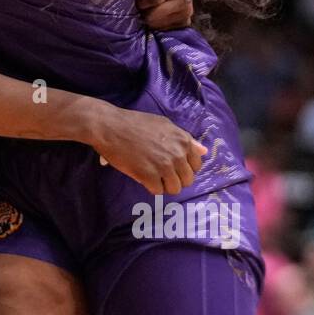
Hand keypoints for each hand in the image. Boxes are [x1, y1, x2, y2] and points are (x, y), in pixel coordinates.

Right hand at [86, 103, 204, 195]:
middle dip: (175, 179)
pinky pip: (158, 191)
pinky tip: (142, 177)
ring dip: (164, 185)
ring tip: (152, 176)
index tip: (172, 166)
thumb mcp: (164, 124)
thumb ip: (185, 139)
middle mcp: (177, 154)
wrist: (110, 127)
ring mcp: (164, 166)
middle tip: (160, 173)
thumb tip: (204, 151)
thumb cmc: (135, 123)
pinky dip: (150, 187)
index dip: (184, 168)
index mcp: (183, 140)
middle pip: (187, 180)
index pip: (196, 165)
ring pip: (174, 188)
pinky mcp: (149, 176)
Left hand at [137, 0, 193, 29]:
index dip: (143, 1)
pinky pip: (165, 31)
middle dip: (144, 13)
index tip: (139, 0)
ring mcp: (187, 12)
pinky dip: (158, 27)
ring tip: (149, 12)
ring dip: (149, 20)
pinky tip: (158, 19)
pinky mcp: (186, 24)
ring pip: (157, 24)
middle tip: (141, 9)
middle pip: (153, 15)